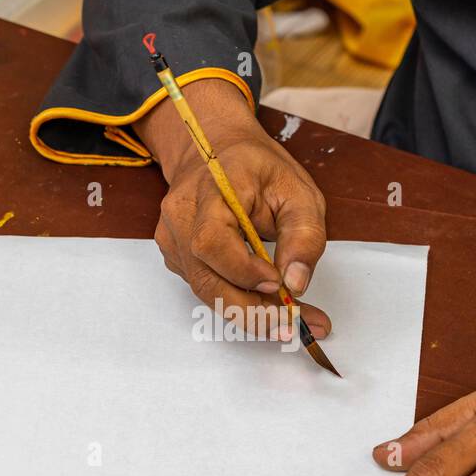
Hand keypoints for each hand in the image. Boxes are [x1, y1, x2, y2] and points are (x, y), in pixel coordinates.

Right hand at [134, 78, 328, 338]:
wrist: (215, 149)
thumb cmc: (258, 169)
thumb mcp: (298, 191)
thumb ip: (303, 236)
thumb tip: (296, 284)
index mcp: (210, 189)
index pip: (212, 242)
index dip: (243, 271)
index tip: (280, 284)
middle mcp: (180, 216)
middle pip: (206, 280)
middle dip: (254, 311)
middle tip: (297, 326)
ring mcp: (172, 239)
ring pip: (207, 291)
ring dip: (252, 312)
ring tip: (294, 319)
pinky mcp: (175, 256)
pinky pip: (206, 287)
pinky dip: (240, 301)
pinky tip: (269, 302)